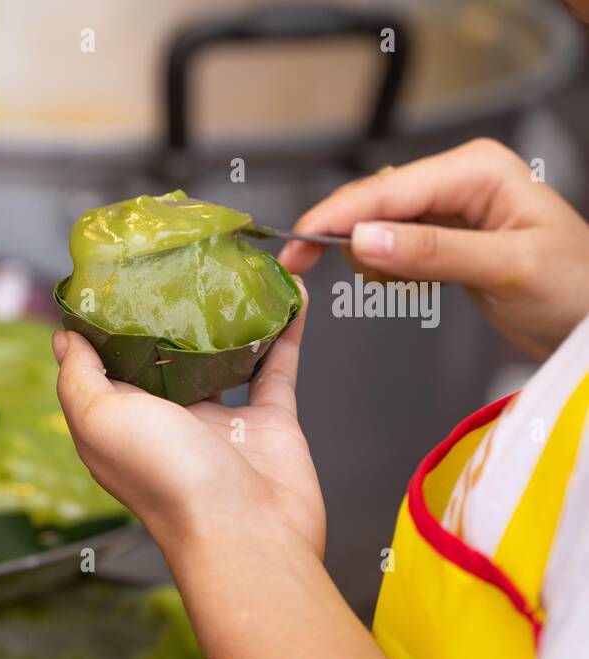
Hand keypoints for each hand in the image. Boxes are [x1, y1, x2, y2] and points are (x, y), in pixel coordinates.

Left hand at [53, 283, 324, 558]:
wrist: (247, 536)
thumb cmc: (168, 482)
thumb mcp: (100, 421)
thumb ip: (79, 378)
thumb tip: (63, 339)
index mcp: (119, 425)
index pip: (105, 368)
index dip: (105, 326)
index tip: (113, 277)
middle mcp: (166, 424)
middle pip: (165, 357)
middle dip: (169, 313)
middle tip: (178, 259)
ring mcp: (220, 423)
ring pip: (223, 356)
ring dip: (229, 316)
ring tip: (232, 269)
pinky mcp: (270, 424)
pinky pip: (278, 367)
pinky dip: (285, 331)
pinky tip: (291, 294)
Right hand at [278, 137, 588, 357]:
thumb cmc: (575, 288)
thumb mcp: (505, 268)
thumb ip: (431, 252)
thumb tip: (363, 240)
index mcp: (477, 171)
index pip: (388, 189)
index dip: (335, 216)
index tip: (296, 245)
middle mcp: (460, 181)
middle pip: (375, 202)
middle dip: (342, 235)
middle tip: (306, 268)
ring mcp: (451, 209)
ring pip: (378, 225)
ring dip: (365, 255)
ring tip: (389, 284)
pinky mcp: (444, 238)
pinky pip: (393, 245)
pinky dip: (383, 267)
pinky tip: (396, 282)